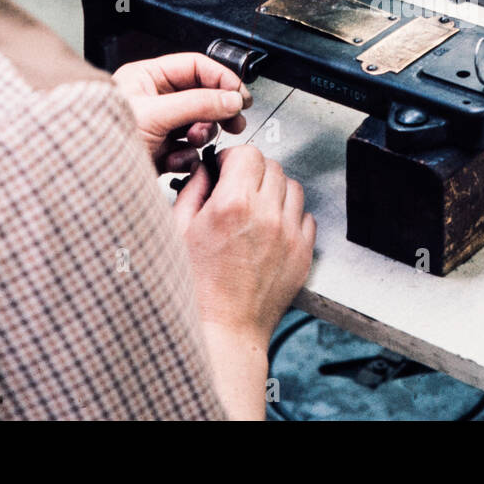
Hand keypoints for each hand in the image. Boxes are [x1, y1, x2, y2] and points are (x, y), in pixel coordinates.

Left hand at [112, 53, 251, 172]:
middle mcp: (154, 100)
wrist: (87, 180)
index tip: (240, 94)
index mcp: (147, 77)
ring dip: (200, 135)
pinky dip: (186, 157)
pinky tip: (175, 160)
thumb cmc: (101, 140)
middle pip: (202, 96)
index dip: (221, 78)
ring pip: (198, 125)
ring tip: (192, 141)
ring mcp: (158, 127)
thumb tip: (231, 99)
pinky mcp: (160, 152)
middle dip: (217, 110)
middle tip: (235, 121)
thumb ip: (198, 103)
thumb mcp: (156, 114)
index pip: (195, 67)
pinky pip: (188, 150)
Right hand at [173, 146, 315, 419]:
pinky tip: (269, 229)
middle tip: (236, 189)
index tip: (225, 169)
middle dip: (252, 172)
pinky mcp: (302, 254)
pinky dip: (289, 217)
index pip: (248, 153)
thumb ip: (193, 190)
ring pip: (293, 188)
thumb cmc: (195, 289)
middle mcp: (267, 216)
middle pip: (272, 167)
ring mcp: (289, 235)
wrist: (222, 330)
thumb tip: (205, 168)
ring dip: (274, 191)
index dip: (232, 158)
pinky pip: (305, 217)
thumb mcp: (177, 231)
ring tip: (254, 209)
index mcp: (233, 205)